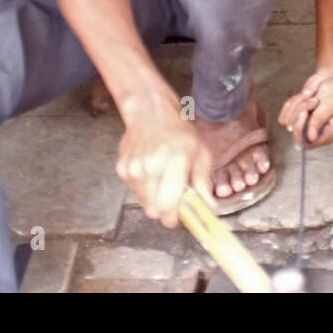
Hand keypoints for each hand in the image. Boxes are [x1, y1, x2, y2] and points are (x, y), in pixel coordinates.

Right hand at [116, 97, 212, 227]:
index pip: (168, 205)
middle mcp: (150, 167)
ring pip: (144, 204)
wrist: (150, 114)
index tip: (182, 218)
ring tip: (164, 182)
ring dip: (155, 200)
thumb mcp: (201, 153)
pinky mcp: (122, 170)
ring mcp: (133, 169)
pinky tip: (153, 174)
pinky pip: (135, 192)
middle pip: (154, 210)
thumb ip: (204, 182)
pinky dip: (145, 190)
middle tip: (176, 201)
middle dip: (166, 212)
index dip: (175, 218)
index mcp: (174, 161)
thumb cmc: (179, 133)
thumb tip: (210, 208)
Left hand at [278, 70, 332, 148]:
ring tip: (313, 97)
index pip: (307, 143)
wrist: (331, 78)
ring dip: (299, 103)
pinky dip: (292, 101)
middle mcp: (313, 133)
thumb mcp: (330, 104)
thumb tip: (311, 138)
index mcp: (326, 135)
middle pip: (294, 131)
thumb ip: (319, 120)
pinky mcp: (295, 116)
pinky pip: (284, 113)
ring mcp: (302, 124)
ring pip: (288, 120)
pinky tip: (304, 96)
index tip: (305, 113)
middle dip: (301, 111)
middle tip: (313, 100)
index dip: (301, 130)